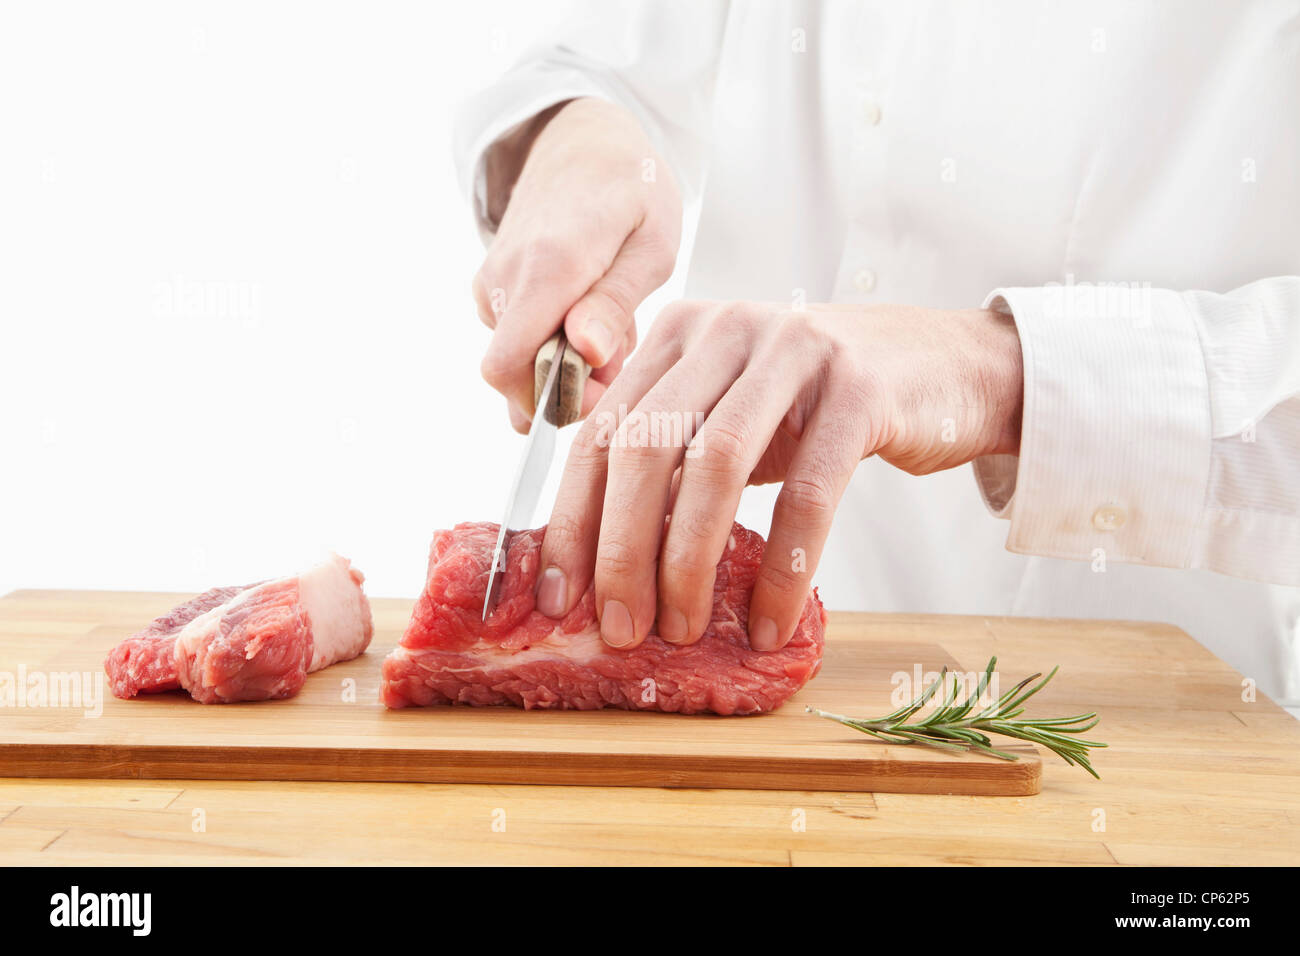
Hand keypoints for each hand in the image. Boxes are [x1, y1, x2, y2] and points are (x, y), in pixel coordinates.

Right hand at [472, 97, 682, 430]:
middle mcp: (506, 278)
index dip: (551, 402)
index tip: (603, 389)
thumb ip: (616, 303)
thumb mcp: (651, 244)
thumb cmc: (631, 188)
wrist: (582, 139)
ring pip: (520, 361)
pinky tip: (591, 313)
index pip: (507, 369)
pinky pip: (517, 339)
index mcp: (548, 268)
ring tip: (612, 321)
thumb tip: (584, 354)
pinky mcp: (492, 288)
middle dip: (569, 388)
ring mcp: (492, 284)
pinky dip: (554, 342)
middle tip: (621, 355)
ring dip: (568, 363)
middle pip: (515, 378)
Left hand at [534, 301, 1023, 650]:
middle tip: (621, 627)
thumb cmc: (822, 407)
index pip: (600, 432)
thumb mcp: (734, 416)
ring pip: (714, 465)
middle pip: (643, 446)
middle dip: (620, 549)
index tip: (557, 598)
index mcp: (678, 334)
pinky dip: (782, 568)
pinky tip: (768, 620)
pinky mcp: (860, 388)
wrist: (947, 369)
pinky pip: (807, 492)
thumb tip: (604, 562)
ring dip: (688, 561)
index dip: (571, 520)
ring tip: (684, 629)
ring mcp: (793, 350)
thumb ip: (673, 460)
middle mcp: (726, 329)